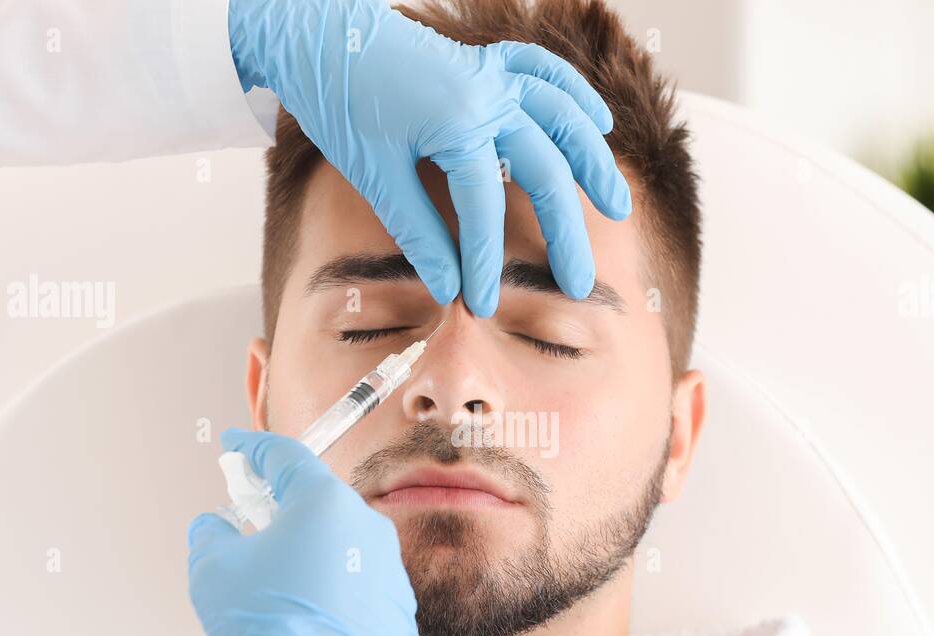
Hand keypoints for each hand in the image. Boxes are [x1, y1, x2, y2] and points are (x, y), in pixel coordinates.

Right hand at [186, 428, 418, 635]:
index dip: (254, 449)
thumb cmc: (264, 630)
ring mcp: (392, 575)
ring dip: (311, 553)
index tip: (236, 448)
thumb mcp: (214, 571)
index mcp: (326, 504)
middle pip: (321, 503)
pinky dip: (334, 593)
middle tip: (252, 514)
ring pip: (344, 548)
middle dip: (284, 506)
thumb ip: (212, 535)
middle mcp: (369, 530)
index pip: (287, 458)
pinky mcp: (400, 617)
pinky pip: (360, 590)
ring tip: (276, 582)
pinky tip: (307, 619)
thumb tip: (215, 527)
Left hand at [227, 0, 631, 316]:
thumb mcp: (374, 174)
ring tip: (616, 206)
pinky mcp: (486, 61)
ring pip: (562, 116)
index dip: (486, 262)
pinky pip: (544, 71)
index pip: (485, 208)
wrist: (316, 33)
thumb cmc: (338, 100)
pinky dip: (575, 95)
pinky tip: (599, 121)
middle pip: (543, 170)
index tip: (482, 305)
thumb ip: (417, 231)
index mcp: (456, 122)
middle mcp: (487, 94)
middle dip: (563, 233)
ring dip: (592, 162)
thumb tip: (446, 286)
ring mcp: (492, 72)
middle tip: (579, 283)